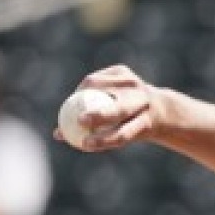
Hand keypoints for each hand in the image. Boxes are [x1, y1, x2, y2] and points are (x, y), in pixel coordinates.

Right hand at [54, 64, 168, 151]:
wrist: (157, 106)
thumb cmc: (130, 126)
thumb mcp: (118, 135)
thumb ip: (91, 136)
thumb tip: (57, 135)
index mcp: (146, 123)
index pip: (123, 135)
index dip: (103, 140)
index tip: (84, 143)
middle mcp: (143, 102)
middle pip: (119, 110)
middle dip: (99, 115)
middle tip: (79, 120)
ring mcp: (136, 84)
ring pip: (102, 87)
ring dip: (85, 94)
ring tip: (73, 102)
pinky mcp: (125, 71)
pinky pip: (99, 78)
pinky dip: (87, 85)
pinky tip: (80, 92)